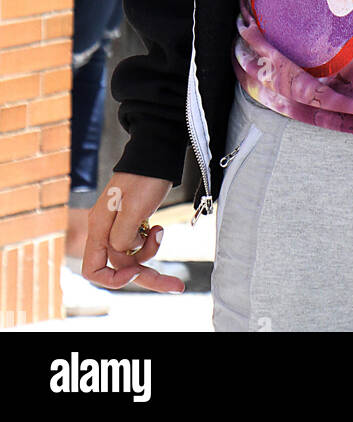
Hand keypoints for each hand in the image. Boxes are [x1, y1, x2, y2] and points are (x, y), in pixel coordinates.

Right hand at [82, 173, 185, 294]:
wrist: (156, 151)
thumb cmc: (145, 177)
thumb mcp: (135, 209)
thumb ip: (123, 238)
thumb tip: (124, 253)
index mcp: (99, 227)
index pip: (93, 269)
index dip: (113, 278)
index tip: (135, 271)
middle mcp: (105, 229)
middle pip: (119, 267)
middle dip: (146, 276)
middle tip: (175, 285)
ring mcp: (118, 225)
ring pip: (132, 256)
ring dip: (151, 253)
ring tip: (162, 231)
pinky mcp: (133, 221)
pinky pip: (139, 244)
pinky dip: (152, 243)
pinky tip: (160, 228)